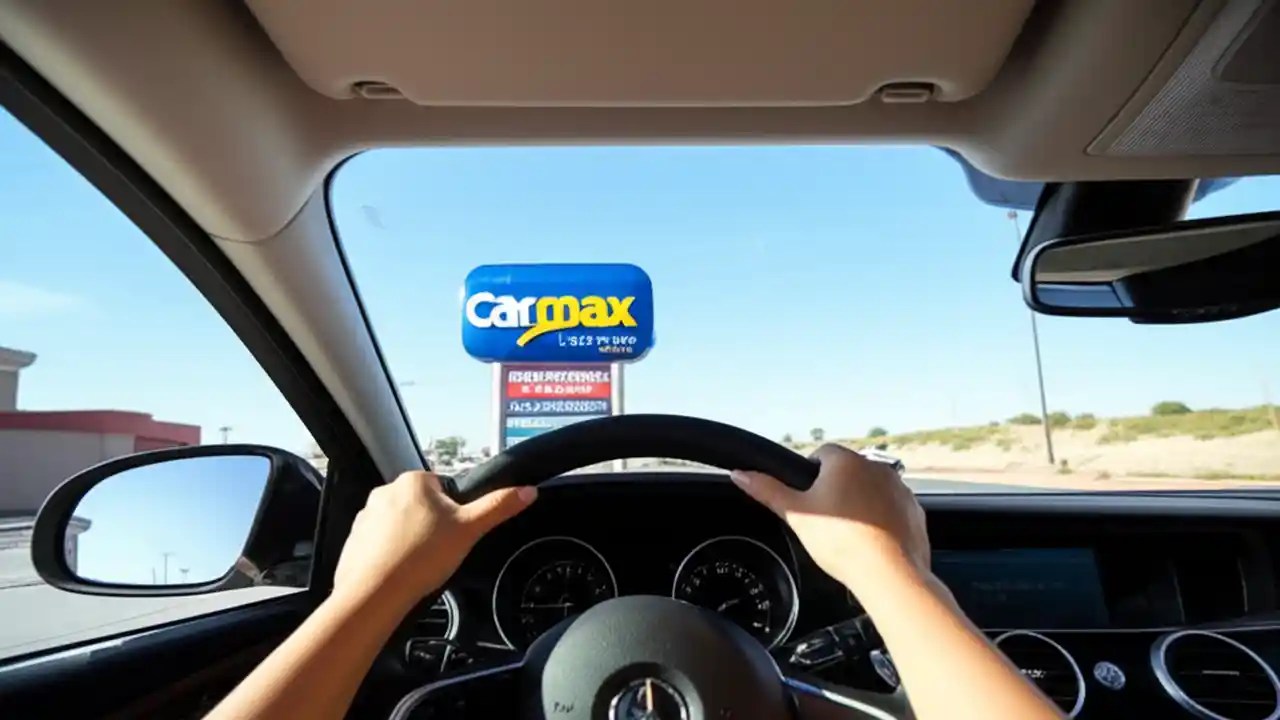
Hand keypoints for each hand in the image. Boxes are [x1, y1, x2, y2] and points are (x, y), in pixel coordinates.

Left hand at [333, 471, 536, 608]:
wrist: (376, 592)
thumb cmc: (423, 556)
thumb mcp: (469, 529)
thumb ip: (498, 506)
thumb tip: (528, 491)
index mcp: (414, 481)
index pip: (442, 488)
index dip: (453, 512)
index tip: (452, 533)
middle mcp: (385, 491)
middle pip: (420, 505)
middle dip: (430, 525)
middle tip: (438, 550)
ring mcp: (365, 516)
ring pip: (398, 524)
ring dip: (408, 539)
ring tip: (418, 564)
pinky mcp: (353, 540)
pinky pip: (378, 543)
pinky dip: (389, 555)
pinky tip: (399, 572)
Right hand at [731, 444, 928, 596]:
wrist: (889, 574)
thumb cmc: (840, 542)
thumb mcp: (796, 515)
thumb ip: (767, 491)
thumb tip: (740, 474)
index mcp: (845, 461)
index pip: (821, 454)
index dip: (810, 476)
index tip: (808, 500)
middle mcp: (876, 467)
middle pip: (848, 472)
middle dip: (837, 490)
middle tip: (826, 519)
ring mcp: (900, 489)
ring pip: (871, 490)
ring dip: (861, 503)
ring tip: (849, 533)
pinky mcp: (914, 511)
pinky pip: (892, 509)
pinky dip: (882, 520)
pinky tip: (872, 541)